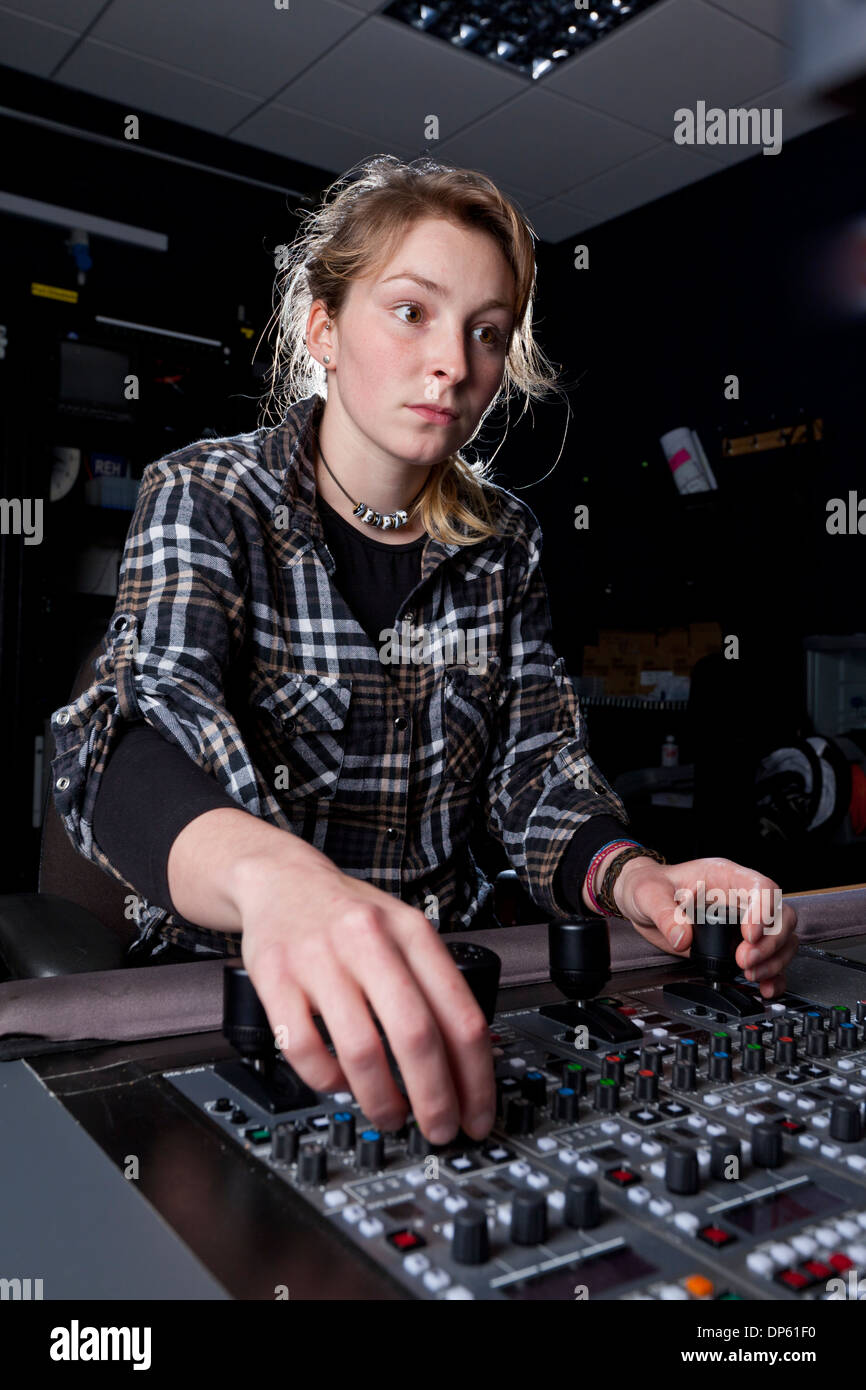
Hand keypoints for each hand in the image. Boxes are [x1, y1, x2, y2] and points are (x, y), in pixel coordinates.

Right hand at [234, 850, 495, 1144]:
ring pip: (362, 1051)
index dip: (476, 1078)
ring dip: (382, 1100)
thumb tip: (467, 1065)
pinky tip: (340, 1082)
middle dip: (435, 1098)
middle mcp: (368, 941)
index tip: (478, 1113)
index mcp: (412, 932)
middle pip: (416, 1036)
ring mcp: (319, 959)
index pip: (460, 1015)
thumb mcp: (403, 930)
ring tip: (391, 1116)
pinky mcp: (275, 978)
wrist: (280, 879)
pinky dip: (328, 1080)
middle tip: (439, 1128)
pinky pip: (305, 1049)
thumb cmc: (348, 915)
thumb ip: (433, 985)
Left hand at [611, 855, 798, 999]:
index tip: (749, 934)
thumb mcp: (648, 893)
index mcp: (726, 877)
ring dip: (774, 960)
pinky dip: (774, 975)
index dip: (764, 911)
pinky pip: (770, 961)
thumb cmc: (650, 887)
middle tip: (744, 959)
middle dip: (770, 942)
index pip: (762, 888)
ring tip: (749, 973)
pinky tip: (765, 986)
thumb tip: (682, 937)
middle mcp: (742, 899)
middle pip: (782, 916)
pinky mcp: (740, 947)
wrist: (643, 904)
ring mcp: (744, 924)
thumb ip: (664, 913)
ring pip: (783, 940)